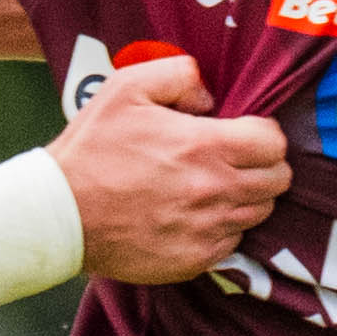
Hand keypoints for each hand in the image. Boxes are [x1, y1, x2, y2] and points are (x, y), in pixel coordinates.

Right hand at [55, 55, 290, 283]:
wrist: (59, 213)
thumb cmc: (91, 149)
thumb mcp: (126, 88)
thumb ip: (179, 75)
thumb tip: (209, 96)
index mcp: (204, 146)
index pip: (274, 143)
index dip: (264, 134)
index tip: (244, 133)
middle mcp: (213, 191)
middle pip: (277, 181)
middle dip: (263, 166)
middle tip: (234, 159)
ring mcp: (206, 230)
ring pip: (259, 213)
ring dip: (246, 197)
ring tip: (213, 186)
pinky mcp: (194, 260)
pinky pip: (233, 243)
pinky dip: (223, 228)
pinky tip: (196, 214)